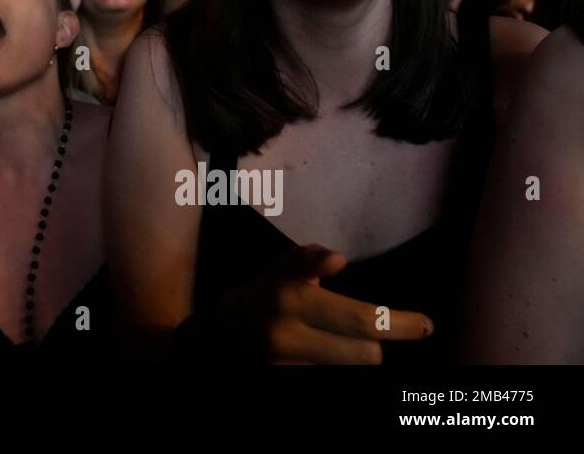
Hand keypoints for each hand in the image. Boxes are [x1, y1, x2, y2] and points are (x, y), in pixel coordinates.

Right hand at [197, 244, 432, 362]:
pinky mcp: (284, 381)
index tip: (426, 326)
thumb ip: (307, 260)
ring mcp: (285, 364)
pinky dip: (333, 368)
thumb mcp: (279, 269)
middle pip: (366, 354)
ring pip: (351, 369)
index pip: (362, 318)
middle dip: (377, 344)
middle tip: (384, 335)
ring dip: (353, 358)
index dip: (402, 325)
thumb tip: (337, 260)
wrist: (217, 339)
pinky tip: (322, 356)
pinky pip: (331, 378)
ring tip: (338, 343)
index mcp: (289, 297)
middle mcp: (287, 334)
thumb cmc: (260, 296)